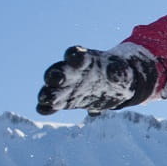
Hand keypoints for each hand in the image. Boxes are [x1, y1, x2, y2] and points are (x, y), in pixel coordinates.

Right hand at [37, 45, 159, 114]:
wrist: (114, 86)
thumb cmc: (117, 73)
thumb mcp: (122, 72)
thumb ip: (119, 72)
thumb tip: (117, 73)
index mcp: (85, 60)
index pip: (76, 55)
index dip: (75, 55)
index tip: (75, 57)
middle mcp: (71, 72)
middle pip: (59, 70)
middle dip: (55, 74)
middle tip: (56, 79)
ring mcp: (65, 87)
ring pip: (51, 88)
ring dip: (47, 93)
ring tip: (46, 99)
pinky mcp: (64, 101)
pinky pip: (51, 104)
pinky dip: (46, 107)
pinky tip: (45, 110)